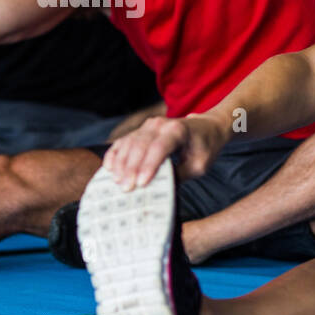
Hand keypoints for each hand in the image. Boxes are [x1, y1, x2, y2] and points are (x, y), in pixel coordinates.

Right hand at [101, 114, 228, 190]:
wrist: (206, 128)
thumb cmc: (204, 148)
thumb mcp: (200, 166)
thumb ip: (181, 175)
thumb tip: (160, 189)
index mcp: (178, 130)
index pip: (160, 147)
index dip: (149, 166)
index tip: (141, 184)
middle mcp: (160, 124)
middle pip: (140, 145)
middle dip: (131, 168)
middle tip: (125, 189)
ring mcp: (148, 125)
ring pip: (128, 143)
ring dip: (121, 163)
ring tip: (117, 182)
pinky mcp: (140, 130)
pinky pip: (123, 141)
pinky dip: (115, 154)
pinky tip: (109, 168)